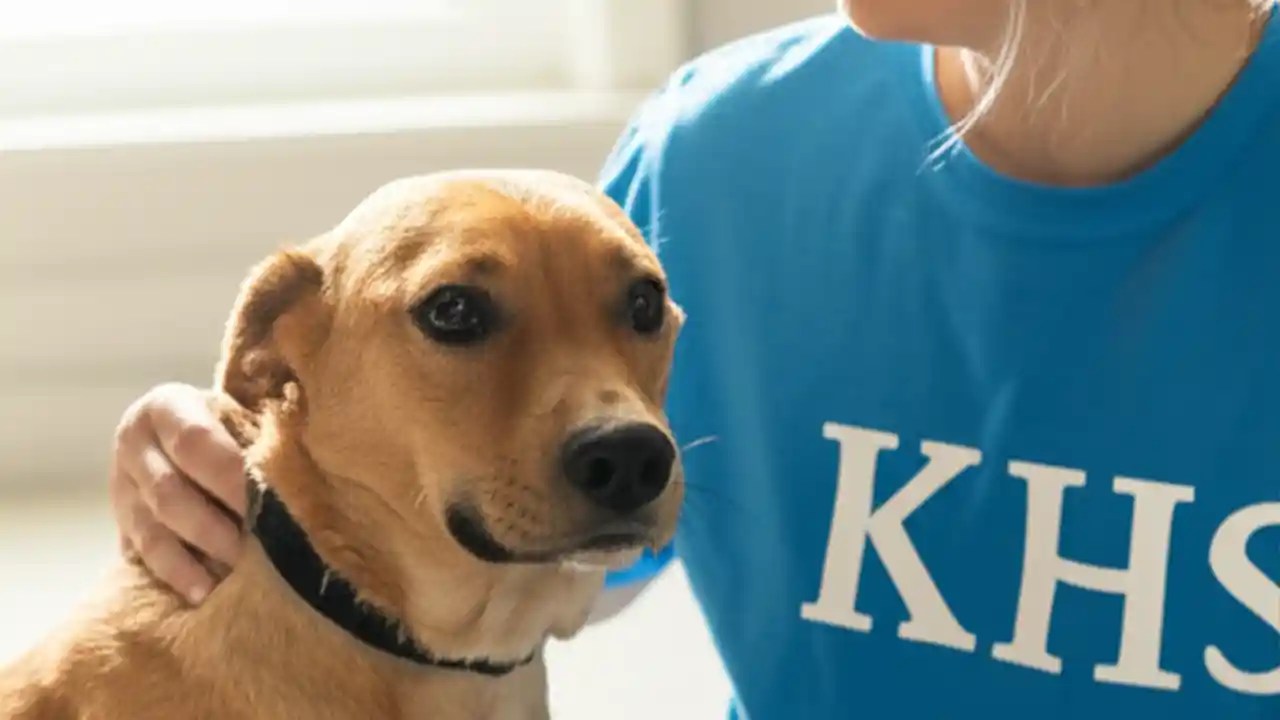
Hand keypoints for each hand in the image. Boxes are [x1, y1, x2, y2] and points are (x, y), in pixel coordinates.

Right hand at [109, 383, 246, 603]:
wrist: (184, 431)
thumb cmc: (229, 422)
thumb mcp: (239, 413)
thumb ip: (257, 435)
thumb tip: (293, 477)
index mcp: (165, 407)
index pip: (194, 441)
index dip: (229, 475)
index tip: (266, 503)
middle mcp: (133, 444)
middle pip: (169, 492)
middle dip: (214, 525)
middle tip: (256, 548)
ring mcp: (121, 486)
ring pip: (152, 529)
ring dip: (192, 558)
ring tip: (229, 578)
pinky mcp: (120, 523)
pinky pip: (142, 554)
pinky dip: (174, 574)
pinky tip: (201, 592)